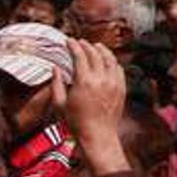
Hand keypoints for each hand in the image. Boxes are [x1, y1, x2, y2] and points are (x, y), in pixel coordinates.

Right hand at [60, 38, 131, 172]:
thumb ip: (56, 84)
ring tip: (95, 46)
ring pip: (110, 59)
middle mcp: (101, 79)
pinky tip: (108, 60)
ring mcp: (114, 82)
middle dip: (86, 45)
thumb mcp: (59, 104)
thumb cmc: (75, 122)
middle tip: (80, 42)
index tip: (69, 40)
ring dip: (101, 50)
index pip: (80, 55)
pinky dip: (112, 61)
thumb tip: (54, 68)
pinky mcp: (122, 88)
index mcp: (84, 81)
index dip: (74, 45)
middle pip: (95, 54)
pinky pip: (119, 69)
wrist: (98, 135)